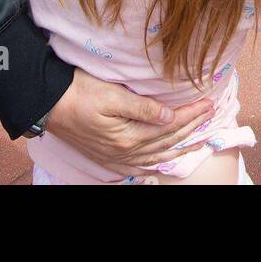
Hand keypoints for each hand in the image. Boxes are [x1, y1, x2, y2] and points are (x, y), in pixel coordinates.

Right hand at [44, 69, 215, 172]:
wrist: (49, 104)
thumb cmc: (80, 93)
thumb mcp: (113, 95)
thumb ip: (144, 108)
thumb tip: (170, 117)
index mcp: (128, 136)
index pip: (170, 126)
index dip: (191, 115)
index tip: (208, 104)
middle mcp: (124, 152)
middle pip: (167, 142)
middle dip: (191, 128)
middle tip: (211, 116)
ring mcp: (115, 157)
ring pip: (156, 156)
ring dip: (179, 148)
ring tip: (198, 142)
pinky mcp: (107, 157)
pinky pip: (136, 169)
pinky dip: (152, 166)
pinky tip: (161, 164)